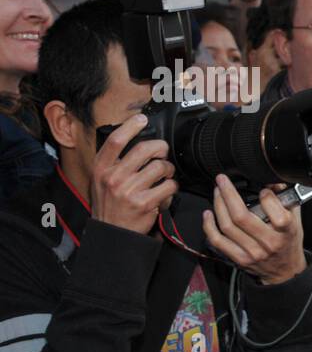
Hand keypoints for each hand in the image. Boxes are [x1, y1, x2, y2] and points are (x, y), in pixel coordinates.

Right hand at [90, 115, 178, 235]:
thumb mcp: (100, 180)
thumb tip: (131, 139)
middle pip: (145, 149)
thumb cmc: (110, 203)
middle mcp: (114, 177)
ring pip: (161, 167)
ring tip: (164, 175)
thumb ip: (113, 162)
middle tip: (163, 151)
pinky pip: (169, 186)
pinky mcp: (145, 203)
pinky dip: (172, 187)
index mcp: (101, 169)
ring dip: (168, 170)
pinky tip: (165, 191)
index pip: (116, 140)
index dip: (131, 125)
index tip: (141, 118)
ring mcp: (129, 191)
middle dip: (160, 147)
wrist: (112, 232)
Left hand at [201, 175, 306, 283]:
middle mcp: (268, 242)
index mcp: (285, 231)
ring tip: (217, 192)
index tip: (262, 189)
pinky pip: (218, 241)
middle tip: (222, 180)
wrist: (286, 270)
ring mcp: (252, 252)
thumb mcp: (296, 220)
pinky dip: (209, 226)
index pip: (270, 206)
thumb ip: (287, 200)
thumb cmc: (289, 242)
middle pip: (241, 215)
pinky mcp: (240, 259)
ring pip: (227, 226)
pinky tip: (209, 214)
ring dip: (218, 205)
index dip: (263, 193)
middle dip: (228, 193)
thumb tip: (273, 182)